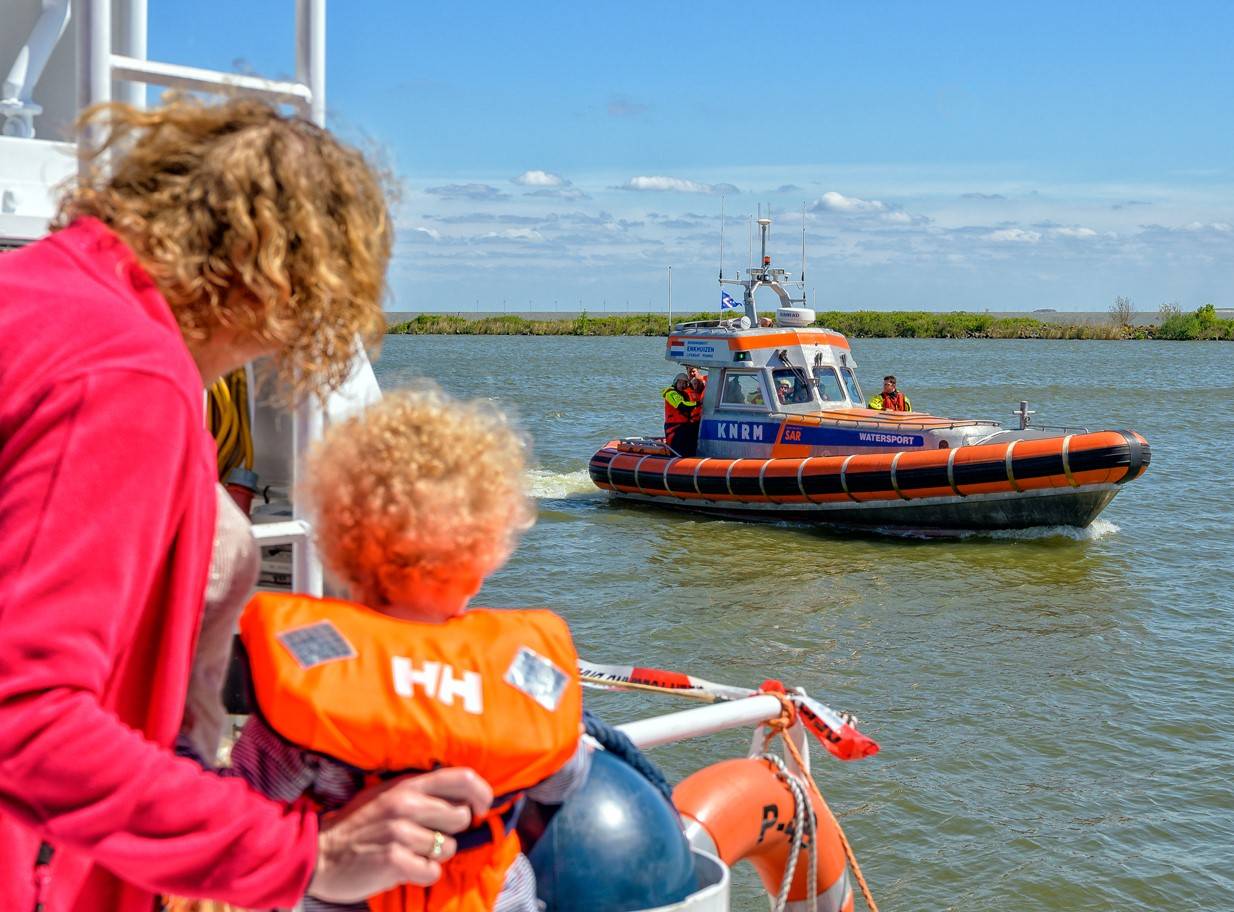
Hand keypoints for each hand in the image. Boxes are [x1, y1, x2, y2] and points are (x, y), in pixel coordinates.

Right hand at [307, 767, 492, 902]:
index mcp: (407, 785)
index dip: (482, 793)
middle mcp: (406, 804)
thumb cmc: (357, 825)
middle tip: (429, 837)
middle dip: (452, 831)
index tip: (482, 808)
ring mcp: (401, 833)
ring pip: (448, 848)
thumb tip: (463, 797)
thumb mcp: (386, 794)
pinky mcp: (395, 861)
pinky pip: (432, 872)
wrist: (317, 853)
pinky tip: (403, 869)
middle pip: (461, 816)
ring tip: (408, 852)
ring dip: (434, 856)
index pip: (463, 778)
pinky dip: (422, 875)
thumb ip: (421, 791)